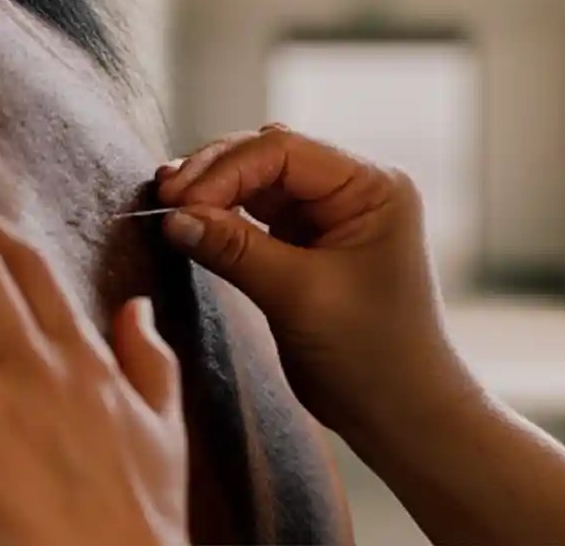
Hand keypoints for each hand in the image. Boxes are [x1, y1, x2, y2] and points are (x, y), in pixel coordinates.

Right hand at [155, 125, 470, 434]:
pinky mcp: (309, 245)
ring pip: (259, 183)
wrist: (400, 413)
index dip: (225, 169)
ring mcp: (331, 217)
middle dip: (215, 174)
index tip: (177, 200)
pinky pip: (258, 216)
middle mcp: (354, 190)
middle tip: (163, 198)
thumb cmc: (372, 354)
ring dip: (214, 191)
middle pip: (269, 157)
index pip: (285, 151)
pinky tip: (191, 223)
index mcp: (372, 186)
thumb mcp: (300, 297)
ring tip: (168, 204)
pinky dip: (224, 217)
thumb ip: (235, 250)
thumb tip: (173, 217)